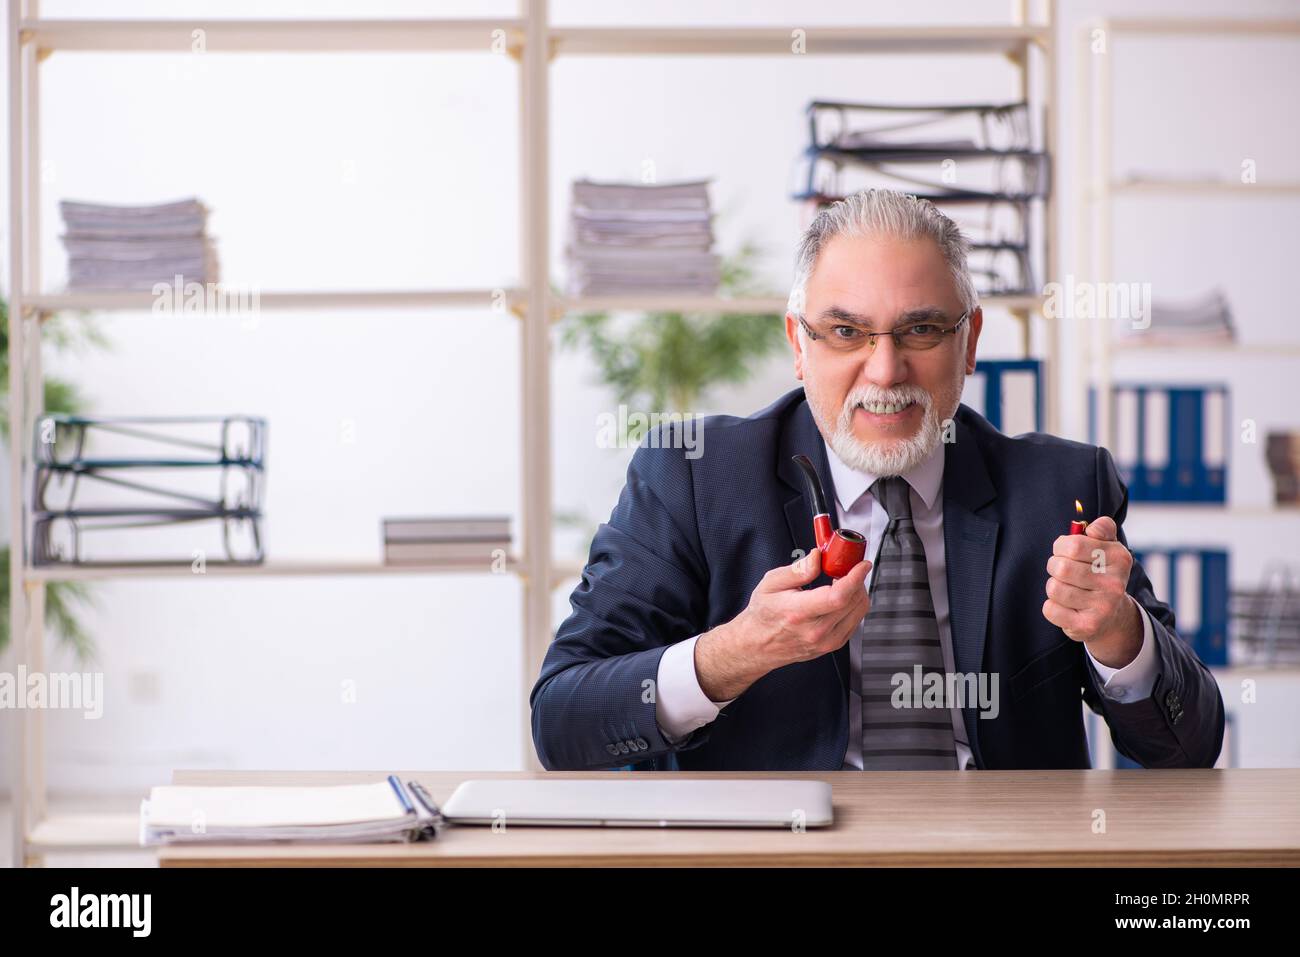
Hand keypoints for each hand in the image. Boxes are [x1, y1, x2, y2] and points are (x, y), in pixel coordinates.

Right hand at [695, 547, 871, 701]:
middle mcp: (815, 631)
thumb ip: (797, 570)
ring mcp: (827, 641)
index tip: (862, 565)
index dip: (855, 578)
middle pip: (853, 601)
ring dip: (857, 590)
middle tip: (848, 566)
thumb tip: (817, 557)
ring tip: (843, 580)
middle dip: (856, 578)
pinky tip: (840, 596)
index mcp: (798, 612)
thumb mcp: (770, 584)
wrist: (758, 644)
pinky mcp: (833, 645)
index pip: (837, 597)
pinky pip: (855, 620)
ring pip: (858, 610)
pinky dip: (854, 604)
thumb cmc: (763, 614)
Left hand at [1042, 516, 1142, 668]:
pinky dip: (1051, 606)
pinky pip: (1050, 609)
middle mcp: (1115, 584)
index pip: (1074, 545)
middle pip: (1061, 567)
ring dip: (1053, 586)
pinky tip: (1066, 606)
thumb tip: (1092, 527)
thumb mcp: (1108, 547)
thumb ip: (1103, 528)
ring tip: (1066, 588)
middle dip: (1054, 566)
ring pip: (1054, 588)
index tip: (1064, 551)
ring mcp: (1103, 607)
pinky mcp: (1088, 626)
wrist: (1112, 616)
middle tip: (1062, 571)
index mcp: (1119, 558)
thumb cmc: (1101, 573)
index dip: (1061, 546)